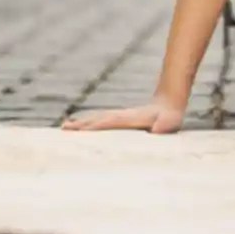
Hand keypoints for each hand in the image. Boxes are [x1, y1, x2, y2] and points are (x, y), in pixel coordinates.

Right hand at [60, 99, 184, 133]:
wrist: (169, 103)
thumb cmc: (170, 118)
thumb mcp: (169, 122)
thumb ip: (164, 125)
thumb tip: (159, 130)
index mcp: (129, 118)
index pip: (109, 122)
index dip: (95, 126)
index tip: (79, 130)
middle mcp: (121, 116)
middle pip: (97, 120)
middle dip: (81, 125)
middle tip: (64, 129)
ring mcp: (119, 116)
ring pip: (96, 119)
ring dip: (81, 123)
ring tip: (64, 127)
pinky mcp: (119, 119)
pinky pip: (100, 122)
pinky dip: (88, 124)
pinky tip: (79, 126)